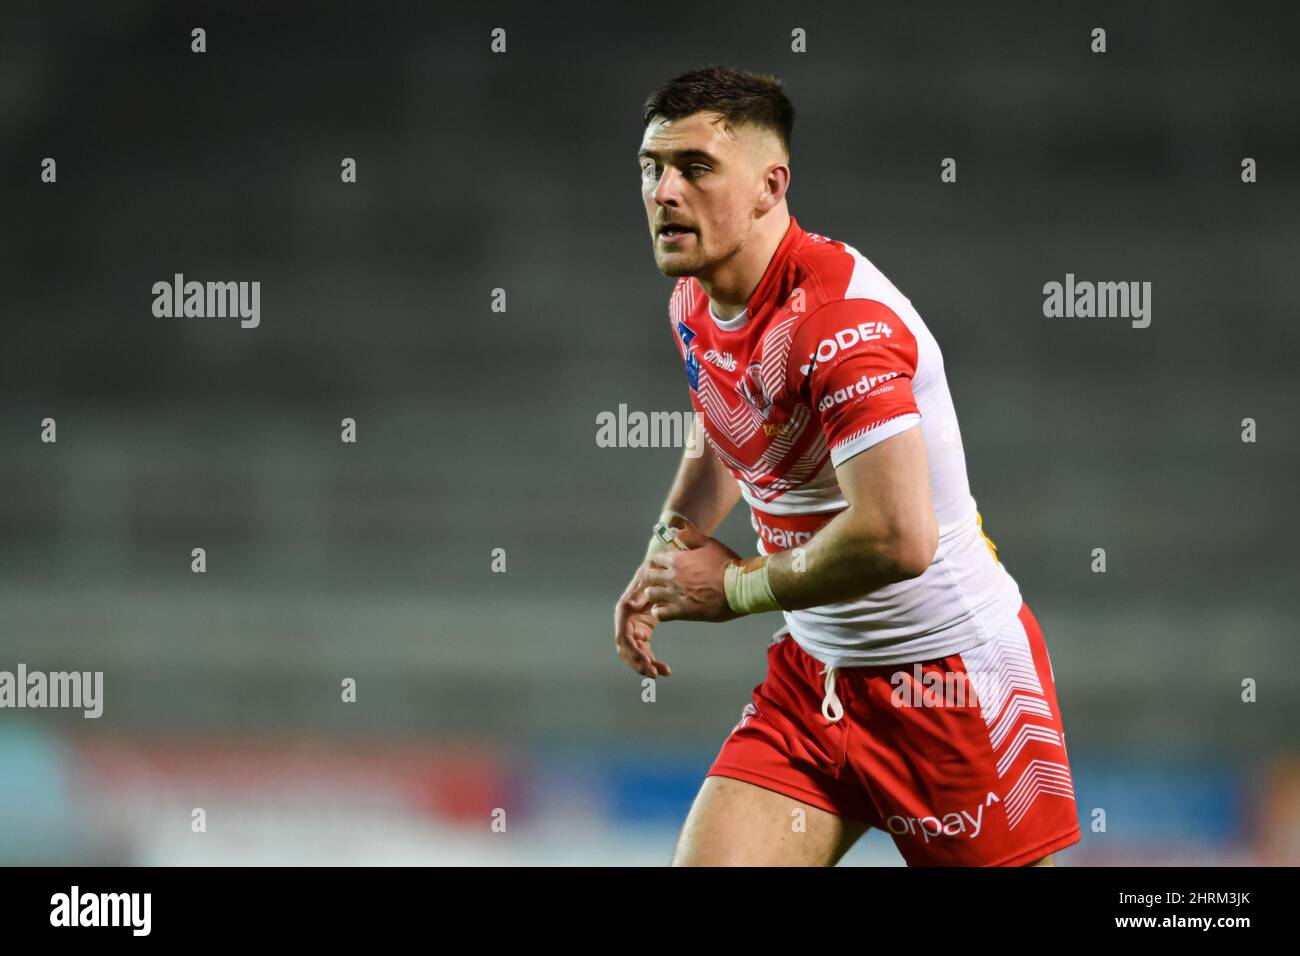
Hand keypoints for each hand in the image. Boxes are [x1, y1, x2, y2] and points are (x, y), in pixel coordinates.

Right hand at [614, 559, 672, 677]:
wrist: (659, 570)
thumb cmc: (653, 573)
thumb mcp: (648, 578)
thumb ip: (641, 591)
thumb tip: (631, 604)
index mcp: (624, 611)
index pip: (624, 637)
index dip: (633, 653)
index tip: (646, 663)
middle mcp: (625, 622)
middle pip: (627, 650)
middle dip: (638, 663)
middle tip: (654, 674)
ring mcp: (633, 628)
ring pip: (636, 654)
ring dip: (647, 665)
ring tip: (664, 672)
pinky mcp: (643, 631)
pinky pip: (645, 651)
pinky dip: (653, 660)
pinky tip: (665, 669)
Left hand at [644, 525, 743, 622]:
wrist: (740, 588)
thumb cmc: (727, 564)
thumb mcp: (710, 544)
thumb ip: (691, 536)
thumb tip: (676, 530)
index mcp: (677, 560)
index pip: (656, 559)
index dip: (660, 561)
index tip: (665, 564)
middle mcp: (671, 577)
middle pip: (650, 576)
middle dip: (654, 577)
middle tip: (661, 580)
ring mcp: (675, 595)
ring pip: (651, 595)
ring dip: (654, 593)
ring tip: (661, 595)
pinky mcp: (681, 612)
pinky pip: (660, 614)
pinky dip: (660, 611)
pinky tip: (665, 609)